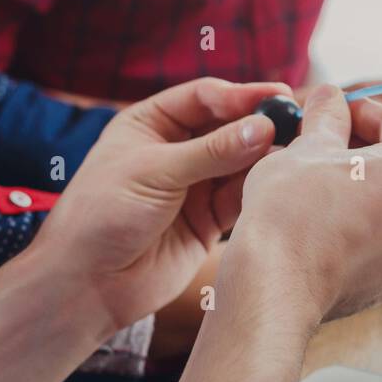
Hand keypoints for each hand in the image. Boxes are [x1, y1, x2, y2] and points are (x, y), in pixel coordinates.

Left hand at [36, 78, 288, 335]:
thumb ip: (211, 151)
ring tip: (291, 153)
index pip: (204, 98)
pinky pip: (241, 196)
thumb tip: (263, 129)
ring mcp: (194, 185)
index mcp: (151, 125)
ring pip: (240, 161)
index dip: (240, 95)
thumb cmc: (100, 217)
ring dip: (264, 157)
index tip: (274, 97)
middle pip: (228, 126)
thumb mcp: (154, 172)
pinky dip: (259, 189)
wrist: (86, 285)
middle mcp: (176, 151)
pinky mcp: (209, 220)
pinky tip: (276, 183)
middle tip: (294, 121)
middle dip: (259, 124)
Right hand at [224, 85, 381, 323]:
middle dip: (359, 149)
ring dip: (359, 188)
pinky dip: (359, 225)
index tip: (332, 110)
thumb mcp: (307, 146)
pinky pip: (381, 239)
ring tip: (316, 183)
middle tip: (319, 143)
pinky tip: (322, 222)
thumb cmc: (293, 212)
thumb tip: (330, 97)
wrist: (277, 286)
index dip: (359, 110)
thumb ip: (328, 115)